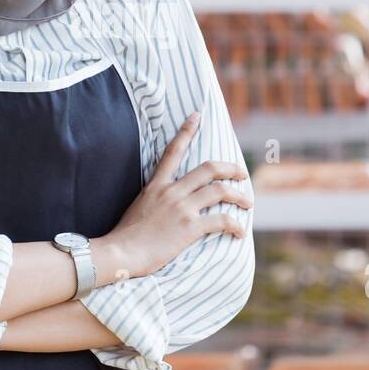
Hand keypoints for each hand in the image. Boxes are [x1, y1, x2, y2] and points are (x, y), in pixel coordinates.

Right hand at [101, 111, 250, 280]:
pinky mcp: (190, 227)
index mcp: (156, 185)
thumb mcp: (138, 207)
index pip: (173, 151)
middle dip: (231, 168)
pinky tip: (239, 232)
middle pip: (209, 169)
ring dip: (239, 195)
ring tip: (248, 202)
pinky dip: (235, 225)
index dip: (186, 131)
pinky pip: (222, 220)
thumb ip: (154, 200)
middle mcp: (171, 191)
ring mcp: (182, 208)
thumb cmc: (126, 236)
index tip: (197, 116)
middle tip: (242, 173)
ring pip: (220, 191)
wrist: (121, 253)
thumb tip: (162, 203)